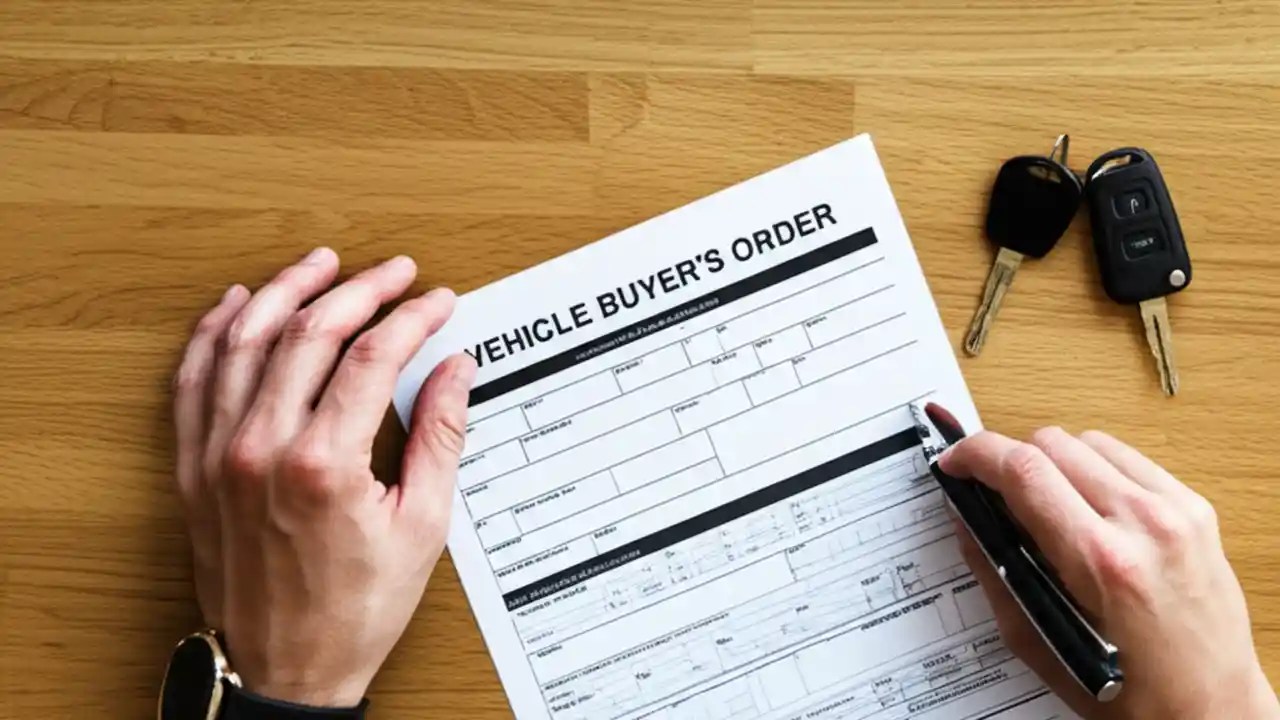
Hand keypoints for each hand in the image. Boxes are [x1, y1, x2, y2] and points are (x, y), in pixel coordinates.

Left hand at [172, 248, 475, 706]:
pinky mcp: (195, 468)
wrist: (281, 669)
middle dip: (357, 289)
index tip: (436, 303)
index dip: (411, 317)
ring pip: (244, 341)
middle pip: (308, 333)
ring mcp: (219, 456)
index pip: (371, 356)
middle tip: (392, 272)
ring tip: (318, 265)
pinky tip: (236, 307)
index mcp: (323, 465)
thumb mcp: (421, 526)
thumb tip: (454, 372)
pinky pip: (192, 380)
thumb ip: (439, 437)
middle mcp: (261, 449)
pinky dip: (212, 334)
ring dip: (284, 291)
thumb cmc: (351, 611)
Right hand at [940, 427, 1278, 719]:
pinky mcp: (1197, 509)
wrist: (1210, 709)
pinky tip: (1088, 503)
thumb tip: (966, 518)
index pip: (1023, 470)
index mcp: (1100, 561)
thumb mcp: (1038, 641)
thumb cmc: (1131, 695)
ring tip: (1045, 500)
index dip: (976, 454)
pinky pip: (1130, 458)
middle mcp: (1144, 524)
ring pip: (1090, 440)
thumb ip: (994, 571)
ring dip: (1055, 460)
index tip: (956, 462)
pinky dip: (1097, 468)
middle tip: (993, 489)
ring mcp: (1177, 511)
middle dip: (1010, 459)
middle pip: (1052, 443)